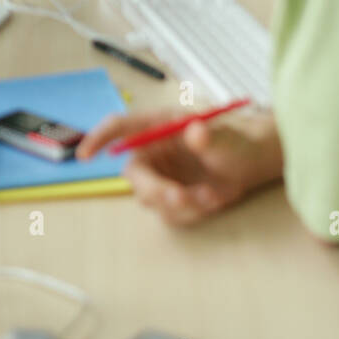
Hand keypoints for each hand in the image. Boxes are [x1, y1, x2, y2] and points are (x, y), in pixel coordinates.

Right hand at [77, 108, 282, 225]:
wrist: (254, 163)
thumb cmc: (239, 139)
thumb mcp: (228, 137)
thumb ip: (211, 136)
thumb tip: (195, 131)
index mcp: (160, 125)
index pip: (121, 127)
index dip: (99, 138)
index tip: (84, 155)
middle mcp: (155, 151)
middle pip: (135, 175)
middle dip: (157, 190)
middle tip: (181, 198)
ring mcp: (162, 175)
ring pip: (153, 199)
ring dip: (182, 203)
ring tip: (212, 195)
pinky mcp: (172, 197)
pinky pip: (170, 214)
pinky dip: (192, 211)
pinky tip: (212, 199)